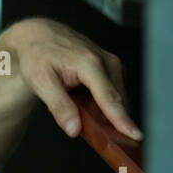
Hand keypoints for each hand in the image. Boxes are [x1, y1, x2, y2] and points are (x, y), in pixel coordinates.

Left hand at [3, 18, 142, 139]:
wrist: (39, 35)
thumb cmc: (38, 55)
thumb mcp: (40, 82)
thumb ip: (59, 106)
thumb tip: (74, 129)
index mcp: (89, 63)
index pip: (109, 97)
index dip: (122, 119)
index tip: (135, 135)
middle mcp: (106, 60)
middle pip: (118, 101)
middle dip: (113, 121)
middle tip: (99, 137)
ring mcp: (111, 62)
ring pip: (118, 97)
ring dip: (108, 112)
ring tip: (83, 113)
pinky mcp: (111, 66)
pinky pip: (115, 91)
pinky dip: (105, 103)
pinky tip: (87, 104)